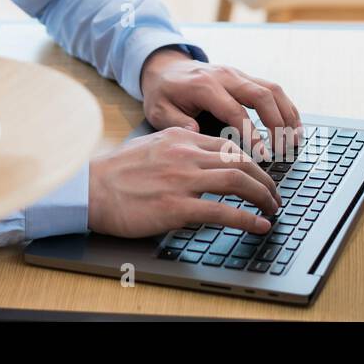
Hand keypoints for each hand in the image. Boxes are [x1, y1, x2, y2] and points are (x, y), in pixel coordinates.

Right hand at [87, 127, 283, 238]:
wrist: (89, 189)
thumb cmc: (114, 173)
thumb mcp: (150, 147)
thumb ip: (177, 151)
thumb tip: (200, 164)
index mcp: (179, 138)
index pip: (228, 146)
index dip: (252, 162)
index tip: (260, 176)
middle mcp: (185, 154)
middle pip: (240, 161)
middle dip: (265, 180)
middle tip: (274, 195)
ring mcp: (182, 180)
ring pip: (238, 180)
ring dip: (262, 196)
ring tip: (272, 209)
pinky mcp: (177, 206)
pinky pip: (223, 211)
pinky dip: (247, 218)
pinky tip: (258, 225)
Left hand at [139, 48, 302, 160]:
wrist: (164, 67)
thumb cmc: (162, 92)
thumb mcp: (158, 110)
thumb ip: (177, 122)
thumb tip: (199, 134)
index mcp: (204, 86)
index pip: (235, 111)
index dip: (253, 134)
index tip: (264, 157)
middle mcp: (225, 76)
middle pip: (261, 96)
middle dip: (278, 124)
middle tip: (285, 151)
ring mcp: (237, 74)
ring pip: (272, 89)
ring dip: (287, 114)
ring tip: (295, 141)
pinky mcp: (244, 77)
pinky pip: (271, 88)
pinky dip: (286, 106)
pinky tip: (293, 126)